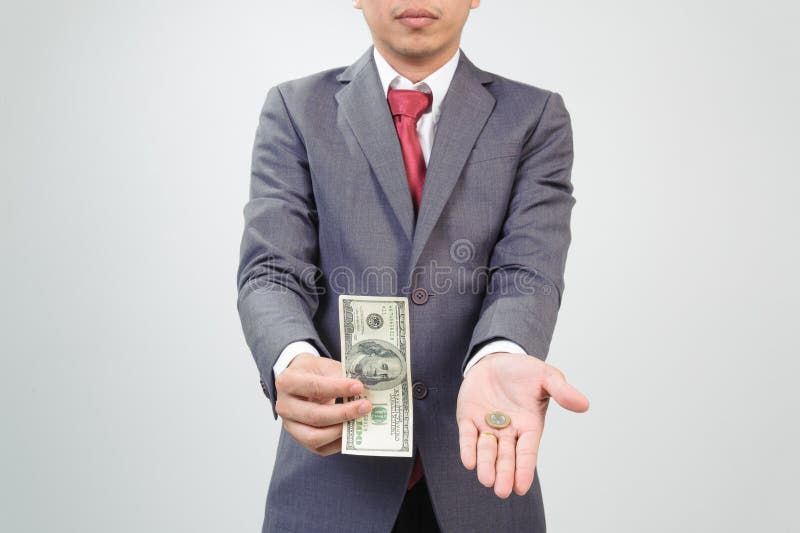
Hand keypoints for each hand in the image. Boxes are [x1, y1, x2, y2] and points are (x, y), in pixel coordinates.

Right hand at [274, 353, 371, 455]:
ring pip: (315, 436)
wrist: (301, 381)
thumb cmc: (314, 373)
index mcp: (287, 382)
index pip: (313, 387)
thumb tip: (362, 390)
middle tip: (365, 406)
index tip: (358, 387)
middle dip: (343, 412)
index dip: (337, 388)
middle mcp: (284, 406)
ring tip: (361, 420)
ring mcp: (291, 426)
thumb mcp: (324, 366)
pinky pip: (321, 448)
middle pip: (314, 415)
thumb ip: (340, 377)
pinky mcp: (301, 440)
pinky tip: (354, 431)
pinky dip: (340, 442)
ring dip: (342, 430)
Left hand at [456, 352, 588, 497]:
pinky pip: (468, 436)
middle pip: (506, 457)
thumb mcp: (546, 377)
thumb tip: (584, 404)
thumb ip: (562, 391)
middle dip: (504, 473)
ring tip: (486, 480)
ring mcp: (487, 426)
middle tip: (502, 491)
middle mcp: (508, 431)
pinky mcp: (468, 418)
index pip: (527, 451)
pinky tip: (469, 461)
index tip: (521, 488)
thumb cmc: (524, 371)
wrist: (496, 358)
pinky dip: (468, 448)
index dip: (524, 469)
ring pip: (486, 450)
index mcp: (528, 426)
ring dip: (486, 464)